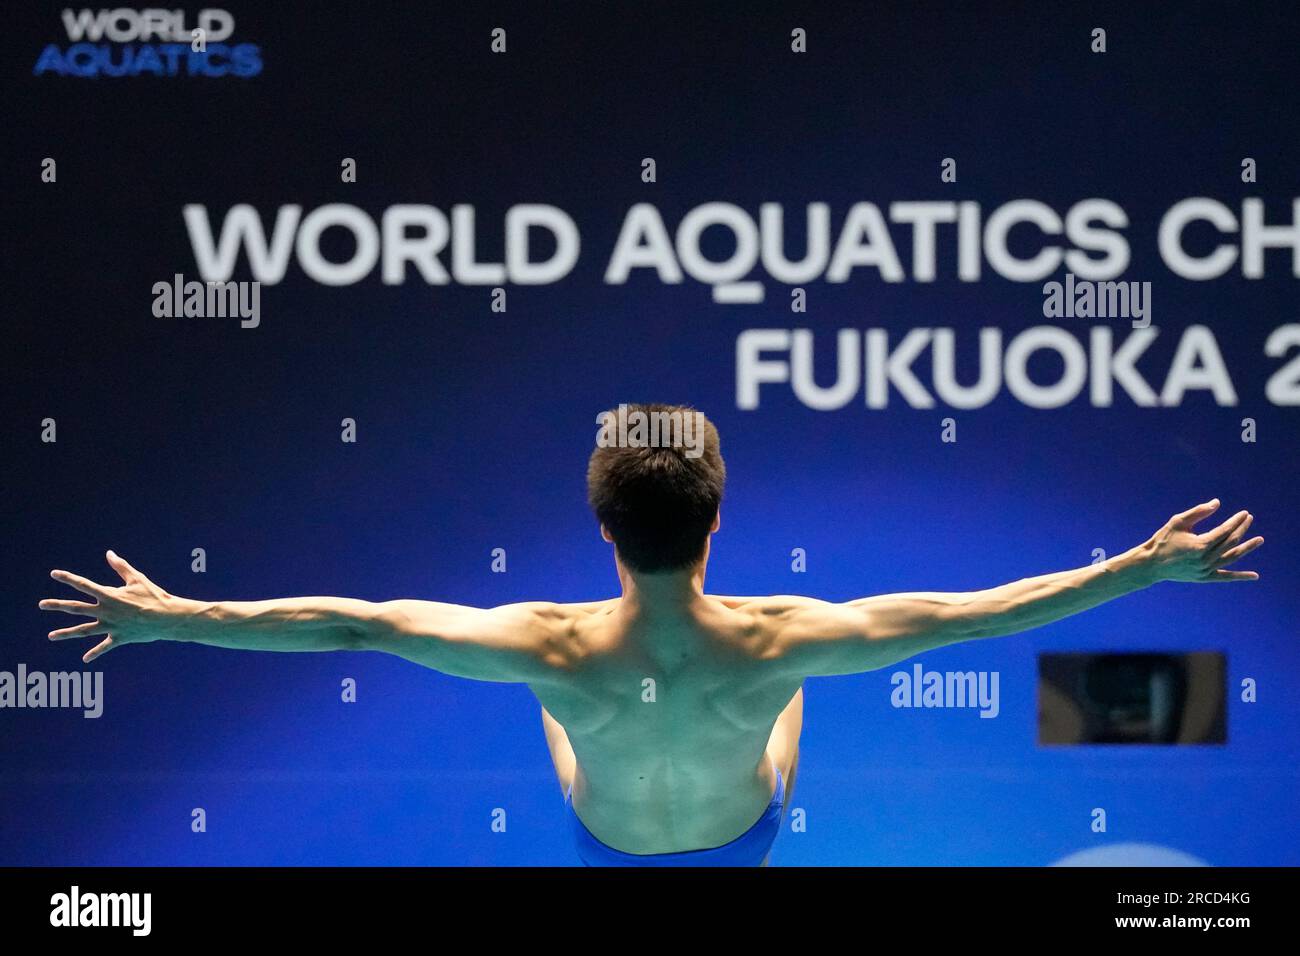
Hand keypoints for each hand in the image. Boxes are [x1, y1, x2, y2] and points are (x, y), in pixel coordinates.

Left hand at [39, 551, 181, 661]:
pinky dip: (95, 653)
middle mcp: (106, 611)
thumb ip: (121, 567)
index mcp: (109, 595)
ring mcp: (111, 626)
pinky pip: (104, 647)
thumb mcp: (137, 579)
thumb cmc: (154, 596)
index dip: (68, 578)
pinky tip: (85, 659)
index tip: (54, 574)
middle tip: (42, 604)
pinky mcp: (119, 637)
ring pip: (84, 630)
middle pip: (76, 608)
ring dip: (66, 633)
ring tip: (51, 636)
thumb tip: (109, 554)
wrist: (167, 618)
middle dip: (58, 605)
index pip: (83, 585)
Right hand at [1143, 499, 1263, 582]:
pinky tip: (1255, 575)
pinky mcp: (1204, 578)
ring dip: (1247, 548)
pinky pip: (1226, 577)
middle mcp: (1206, 559)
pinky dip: (1240, 576)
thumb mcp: (1178, 522)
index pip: (1225, 531)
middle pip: (1231, 542)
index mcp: (1200, 544)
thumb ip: (1198, 512)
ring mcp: (1206, 570)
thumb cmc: (1163, 540)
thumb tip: (1217, 503)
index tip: (1244, 513)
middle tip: (1249, 519)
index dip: (1236, 521)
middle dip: (1241, 529)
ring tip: (1259, 540)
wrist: (1151, 564)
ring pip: (1232, 558)